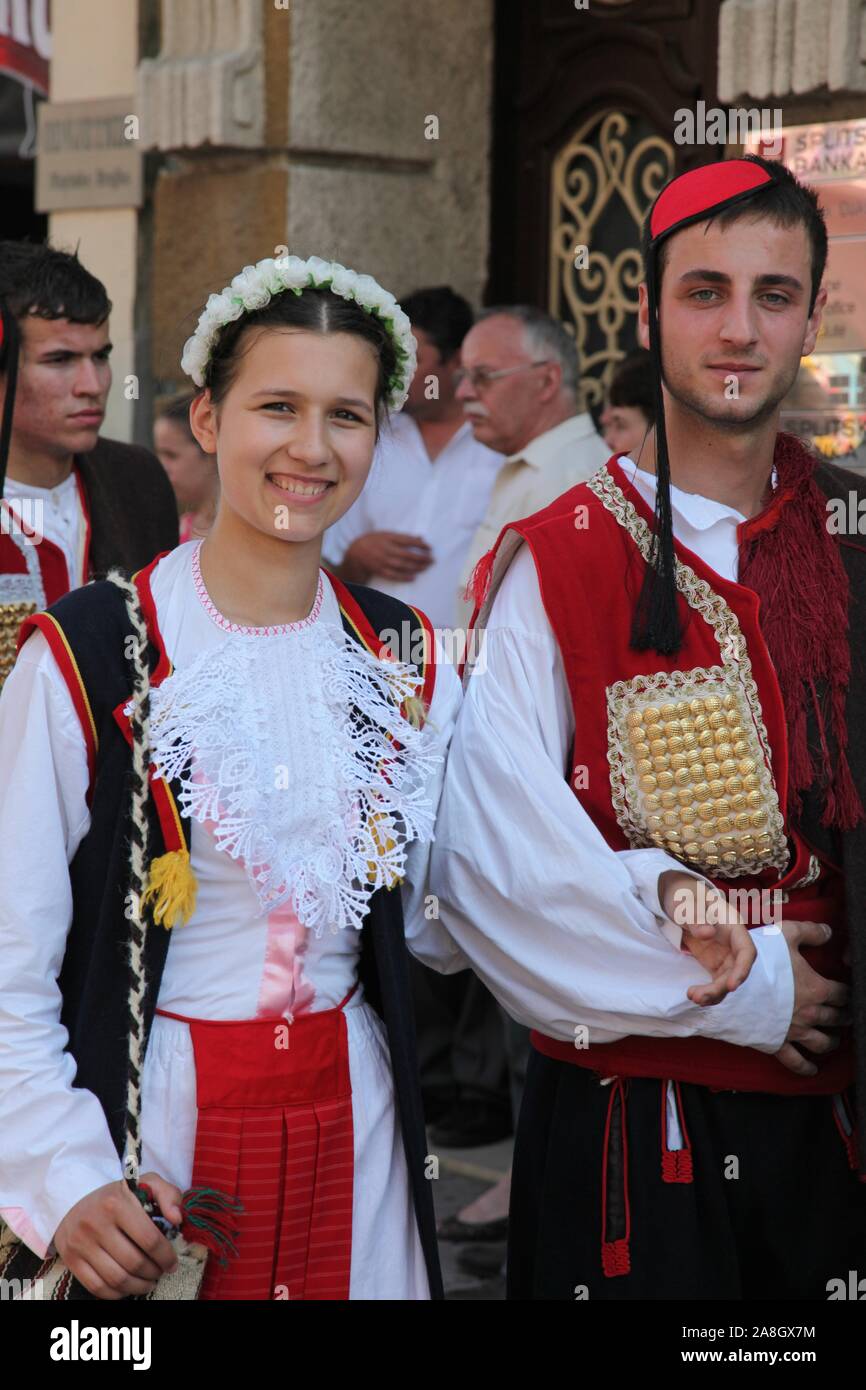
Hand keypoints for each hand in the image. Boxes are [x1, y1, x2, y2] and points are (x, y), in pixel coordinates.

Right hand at [53, 1171, 181, 1299]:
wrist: (75, 1202)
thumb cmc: (118, 1197)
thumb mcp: (145, 1183)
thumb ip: (168, 1195)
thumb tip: (177, 1219)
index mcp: (117, 1203)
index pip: (149, 1239)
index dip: (166, 1256)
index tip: (172, 1264)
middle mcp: (96, 1223)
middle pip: (134, 1262)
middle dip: (153, 1273)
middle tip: (160, 1273)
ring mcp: (81, 1243)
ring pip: (117, 1279)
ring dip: (138, 1287)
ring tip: (148, 1282)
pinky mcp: (71, 1259)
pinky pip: (97, 1287)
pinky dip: (117, 1294)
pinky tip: (128, 1288)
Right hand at [341, 531, 433, 582]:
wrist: (355, 553)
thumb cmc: (373, 541)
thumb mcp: (386, 534)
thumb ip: (402, 536)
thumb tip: (421, 537)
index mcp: (388, 538)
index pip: (408, 541)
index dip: (420, 545)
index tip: (429, 548)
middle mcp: (386, 549)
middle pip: (408, 554)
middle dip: (421, 558)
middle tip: (432, 560)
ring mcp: (383, 561)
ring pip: (403, 566)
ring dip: (416, 567)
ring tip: (426, 567)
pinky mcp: (380, 571)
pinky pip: (394, 575)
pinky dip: (404, 577)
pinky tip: (413, 577)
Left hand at [659, 871, 755, 1005]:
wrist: (680, 902)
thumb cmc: (686, 899)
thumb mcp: (686, 905)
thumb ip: (696, 917)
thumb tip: (708, 934)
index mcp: (734, 926)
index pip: (747, 951)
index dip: (742, 970)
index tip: (732, 985)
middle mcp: (733, 944)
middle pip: (736, 971)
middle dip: (720, 987)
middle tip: (698, 997)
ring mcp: (725, 956)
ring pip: (726, 980)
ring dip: (713, 993)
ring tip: (692, 997)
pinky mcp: (715, 964)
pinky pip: (716, 982)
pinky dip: (708, 992)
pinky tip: (693, 996)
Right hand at [774, 919, 849, 1076]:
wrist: (732, 984)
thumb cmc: (761, 959)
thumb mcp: (786, 935)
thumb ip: (811, 932)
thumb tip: (829, 932)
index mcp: (817, 989)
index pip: (843, 993)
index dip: (848, 992)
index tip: (849, 991)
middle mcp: (810, 1013)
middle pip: (836, 1018)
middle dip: (844, 1016)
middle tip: (847, 1015)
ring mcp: (795, 1031)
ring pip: (822, 1042)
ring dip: (832, 1041)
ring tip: (835, 1039)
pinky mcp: (778, 1042)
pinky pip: (797, 1061)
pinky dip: (807, 1067)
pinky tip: (814, 1069)